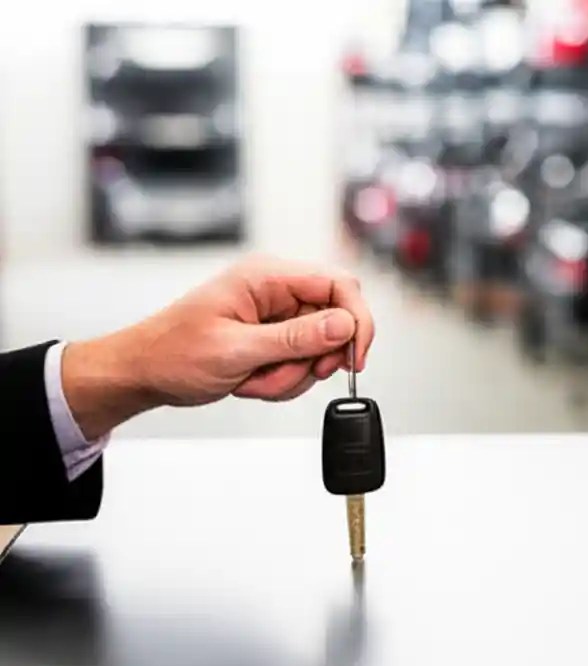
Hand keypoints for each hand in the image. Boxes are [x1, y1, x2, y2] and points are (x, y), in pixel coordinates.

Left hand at [62, 254, 375, 437]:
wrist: (144, 373)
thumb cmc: (173, 353)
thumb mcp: (236, 349)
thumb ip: (294, 337)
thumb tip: (343, 325)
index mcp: (266, 276)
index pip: (338, 285)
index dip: (356, 321)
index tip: (352, 358)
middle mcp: (276, 289)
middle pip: (335, 319)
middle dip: (317, 357)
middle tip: (297, 374)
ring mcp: (277, 313)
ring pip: (320, 346)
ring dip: (293, 374)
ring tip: (254, 380)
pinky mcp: (275, 336)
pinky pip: (303, 360)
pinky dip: (284, 379)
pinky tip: (253, 380)